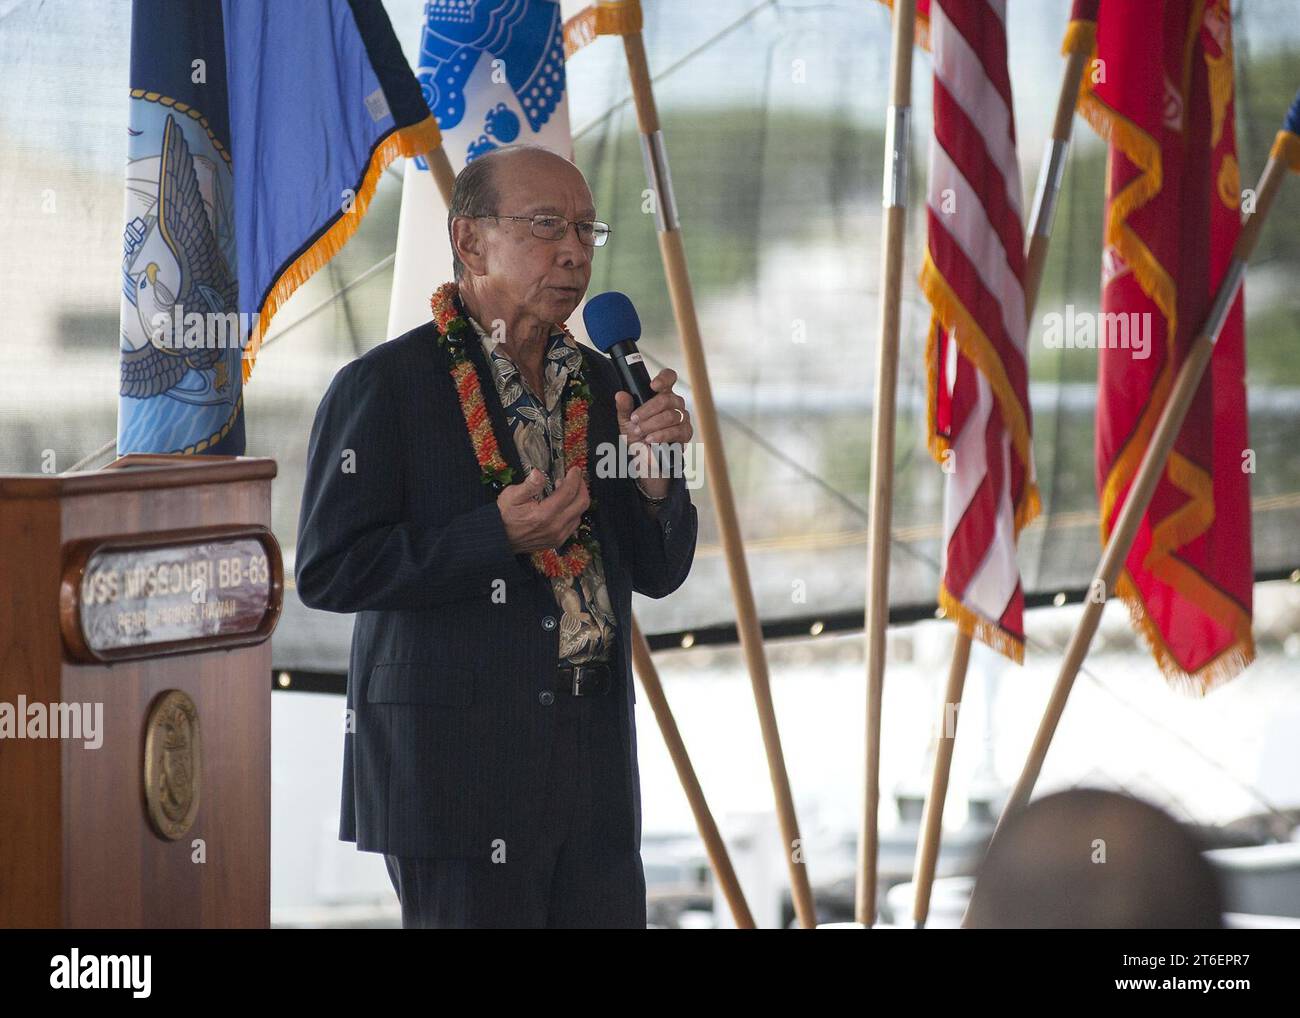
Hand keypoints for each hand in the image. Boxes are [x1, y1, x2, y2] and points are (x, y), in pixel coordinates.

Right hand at [497, 466, 589, 554]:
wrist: (499, 539)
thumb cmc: (504, 516)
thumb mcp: (511, 496)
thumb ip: (528, 485)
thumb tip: (538, 473)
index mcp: (544, 514)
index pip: (569, 492)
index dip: (574, 478)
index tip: (575, 470)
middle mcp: (555, 526)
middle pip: (581, 503)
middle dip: (582, 487)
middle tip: (575, 478)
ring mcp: (558, 536)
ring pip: (580, 514)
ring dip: (577, 500)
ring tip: (566, 490)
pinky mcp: (557, 541)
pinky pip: (574, 524)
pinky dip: (574, 512)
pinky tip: (564, 505)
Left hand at [614, 368, 691, 499]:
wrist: (645, 459)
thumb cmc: (638, 436)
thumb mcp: (625, 422)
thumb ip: (624, 408)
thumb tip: (620, 395)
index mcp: (662, 395)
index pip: (669, 377)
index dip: (664, 378)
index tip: (652, 386)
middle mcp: (675, 403)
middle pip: (668, 398)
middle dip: (648, 410)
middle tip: (635, 421)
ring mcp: (683, 417)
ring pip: (672, 415)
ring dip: (652, 424)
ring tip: (641, 433)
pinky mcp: (686, 433)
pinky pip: (677, 430)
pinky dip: (661, 435)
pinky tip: (651, 440)